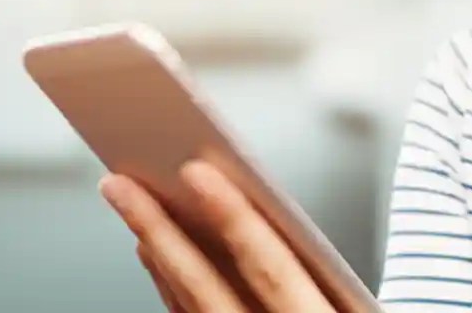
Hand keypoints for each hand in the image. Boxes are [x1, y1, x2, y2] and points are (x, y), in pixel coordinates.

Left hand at [100, 161, 336, 312]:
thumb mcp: (351, 309)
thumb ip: (309, 274)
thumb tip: (244, 220)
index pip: (273, 270)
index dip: (235, 220)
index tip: (198, 173)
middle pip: (207, 291)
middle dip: (160, 233)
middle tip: (120, 185)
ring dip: (158, 256)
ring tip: (131, 206)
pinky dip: (171, 289)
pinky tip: (159, 258)